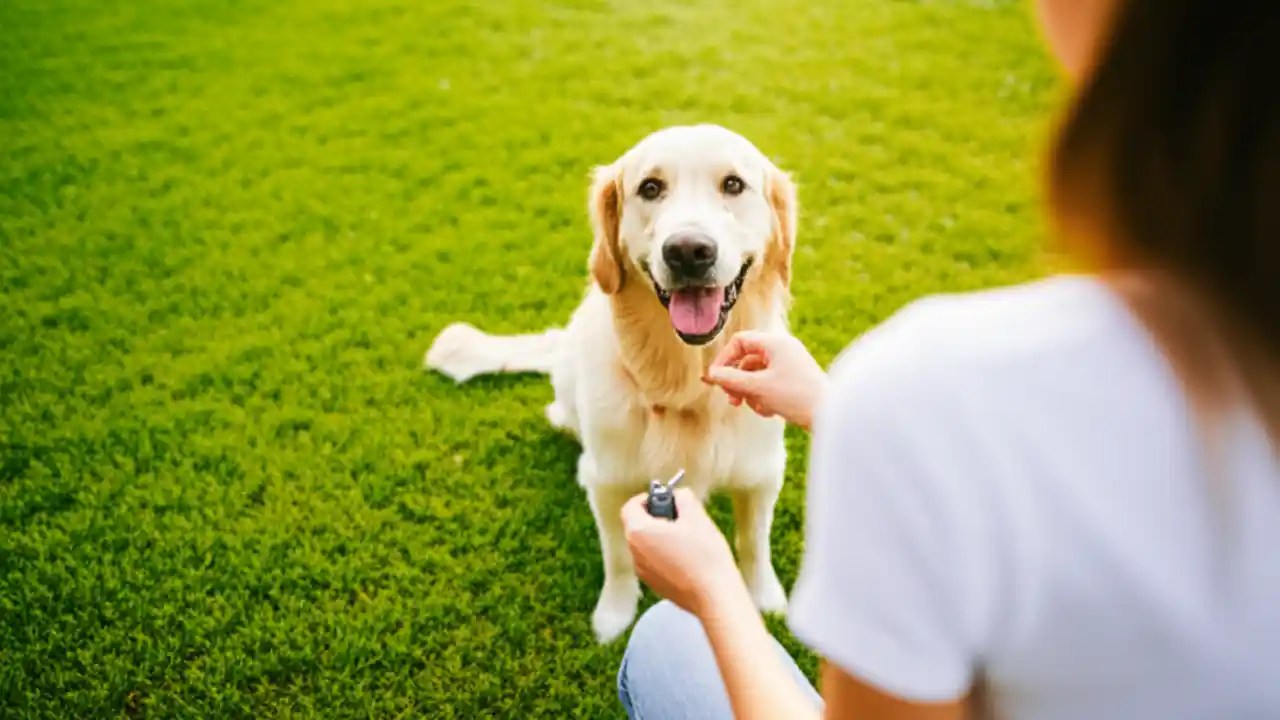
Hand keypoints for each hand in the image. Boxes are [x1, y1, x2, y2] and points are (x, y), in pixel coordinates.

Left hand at [621, 489, 745, 616]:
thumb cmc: (705, 555)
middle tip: (680, 515)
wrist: (714, 596)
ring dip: (661, 536)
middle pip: (638, 526)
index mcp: (639, 533)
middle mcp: (634, 553)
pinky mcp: (654, 585)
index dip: (647, 498)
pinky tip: (689, 557)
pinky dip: (665, 554)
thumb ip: (683, 498)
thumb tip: (679, 495)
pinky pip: (654, 562)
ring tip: (688, 537)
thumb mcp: (697, 517)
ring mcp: (643, 572)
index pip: (630, 507)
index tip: (665, 498)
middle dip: (656, 516)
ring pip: (646, 545)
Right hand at [704, 331, 826, 429]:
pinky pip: (770, 384)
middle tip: (732, 400)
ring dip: (751, 392)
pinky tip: (769, 412)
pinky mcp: (795, 381)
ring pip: (757, 375)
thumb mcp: (757, 388)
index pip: (740, 341)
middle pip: (747, 360)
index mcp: (776, 343)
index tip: (716, 379)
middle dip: (737, 381)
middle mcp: (783, 350)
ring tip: (755, 408)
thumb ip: (731, 380)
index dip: (725, 359)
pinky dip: (764, 397)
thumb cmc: (796, 397)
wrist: (831, 414)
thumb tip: (711, 374)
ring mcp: (790, 365)